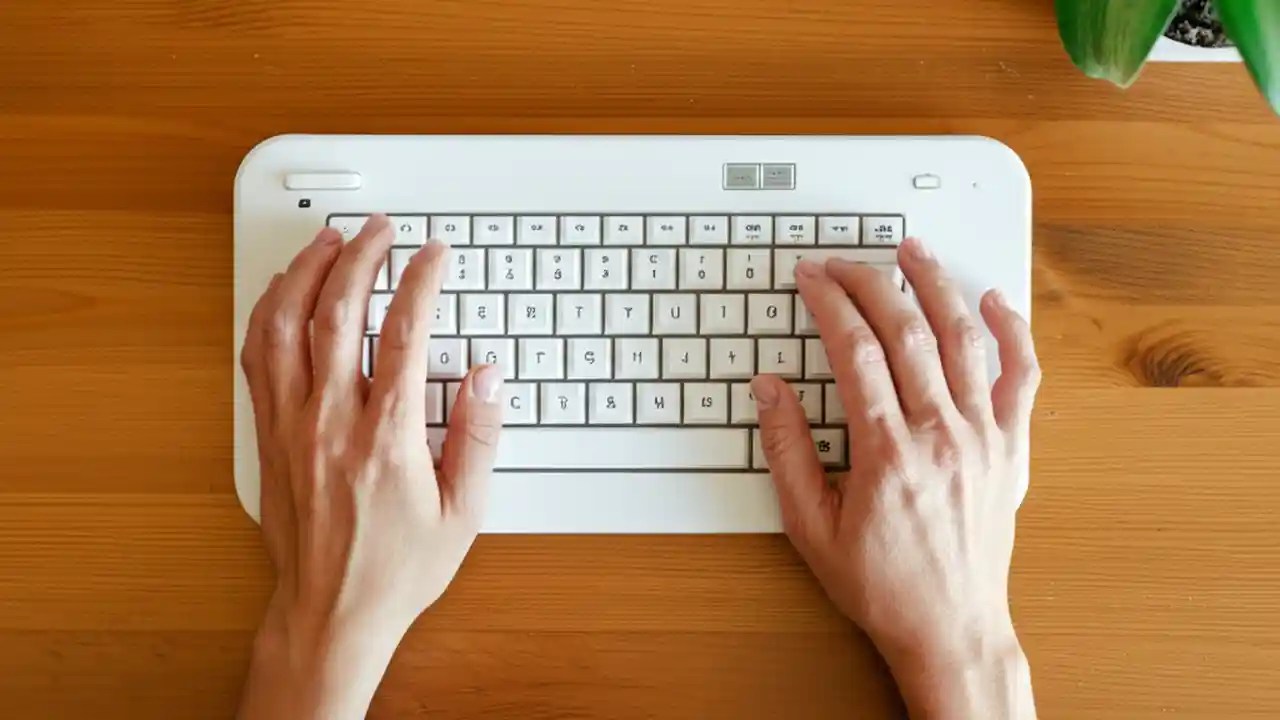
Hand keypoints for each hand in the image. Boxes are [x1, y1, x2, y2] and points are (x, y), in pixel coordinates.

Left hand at [237, 215, 503, 719]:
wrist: (331, 613)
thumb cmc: (397, 568)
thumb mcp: (464, 511)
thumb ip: (478, 437)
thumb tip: (488, 376)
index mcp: (385, 437)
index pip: (402, 333)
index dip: (420, 281)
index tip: (433, 254)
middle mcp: (331, 422)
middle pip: (336, 313)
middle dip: (360, 256)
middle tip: (381, 230)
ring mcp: (291, 426)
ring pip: (284, 326)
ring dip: (306, 273)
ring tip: (329, 241)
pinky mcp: (268, 436)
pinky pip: (256, 357)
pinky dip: (269, 313)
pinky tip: (285, 292)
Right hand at [752, 238, 1038, 718]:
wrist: (950, 627)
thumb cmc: (881, 584)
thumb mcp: (810, 527)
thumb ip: (787, 452)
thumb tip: (770, 390)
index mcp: (887, 453)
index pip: (856, 350)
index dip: (829, 303)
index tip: (811, 277)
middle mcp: (941, 434)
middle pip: (906, 330)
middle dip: (869, 282)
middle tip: (842, 261)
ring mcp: (983, 437)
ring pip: (963, 338)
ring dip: (936, 284)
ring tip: (912, 248)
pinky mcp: (1011, 448)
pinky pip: (1021, 376)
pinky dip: (1011, 332)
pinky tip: (993, 301)